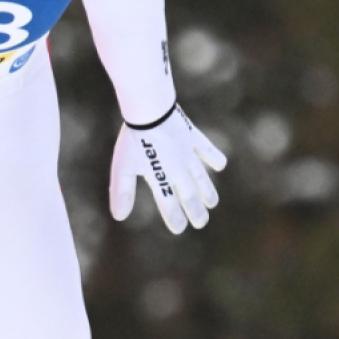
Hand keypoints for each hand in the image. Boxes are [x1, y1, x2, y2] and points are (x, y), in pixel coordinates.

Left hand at [109, 105, 226, 233]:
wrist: (149, 109)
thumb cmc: (133, 139)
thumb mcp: (122, 168)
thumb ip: (122, 193)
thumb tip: (119, 217)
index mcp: (161, 178)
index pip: (169, 206)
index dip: (175, 219)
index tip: (179, 229)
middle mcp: (178, 170)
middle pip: (190, 196)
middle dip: (196, 211)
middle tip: (201, 223)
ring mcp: (188, 153)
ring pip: (201, 177)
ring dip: (207, 191)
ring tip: (212, 203)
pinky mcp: (192, 137)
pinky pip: (206, 149)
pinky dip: (214, 158)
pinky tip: (219, 166)